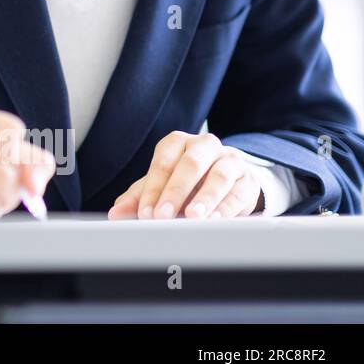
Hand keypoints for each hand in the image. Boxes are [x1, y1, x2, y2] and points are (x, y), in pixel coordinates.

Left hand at [107, 131, 264, 219]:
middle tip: (163, 216)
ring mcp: (230, 160)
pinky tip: (215, 221)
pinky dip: (226, 208)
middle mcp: (205, 145)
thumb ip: (138, 197)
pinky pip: (238, 193)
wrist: (229, 181)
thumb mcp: (162, 185)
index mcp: (179, 142)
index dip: (153, 188)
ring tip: (192, 218)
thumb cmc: (188, 182)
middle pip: (191, 164)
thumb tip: (115, 212)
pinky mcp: (248, 179)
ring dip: (204, 199)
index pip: (163, 162)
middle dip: (175, 191)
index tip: (145, 213)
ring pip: (218, 176)